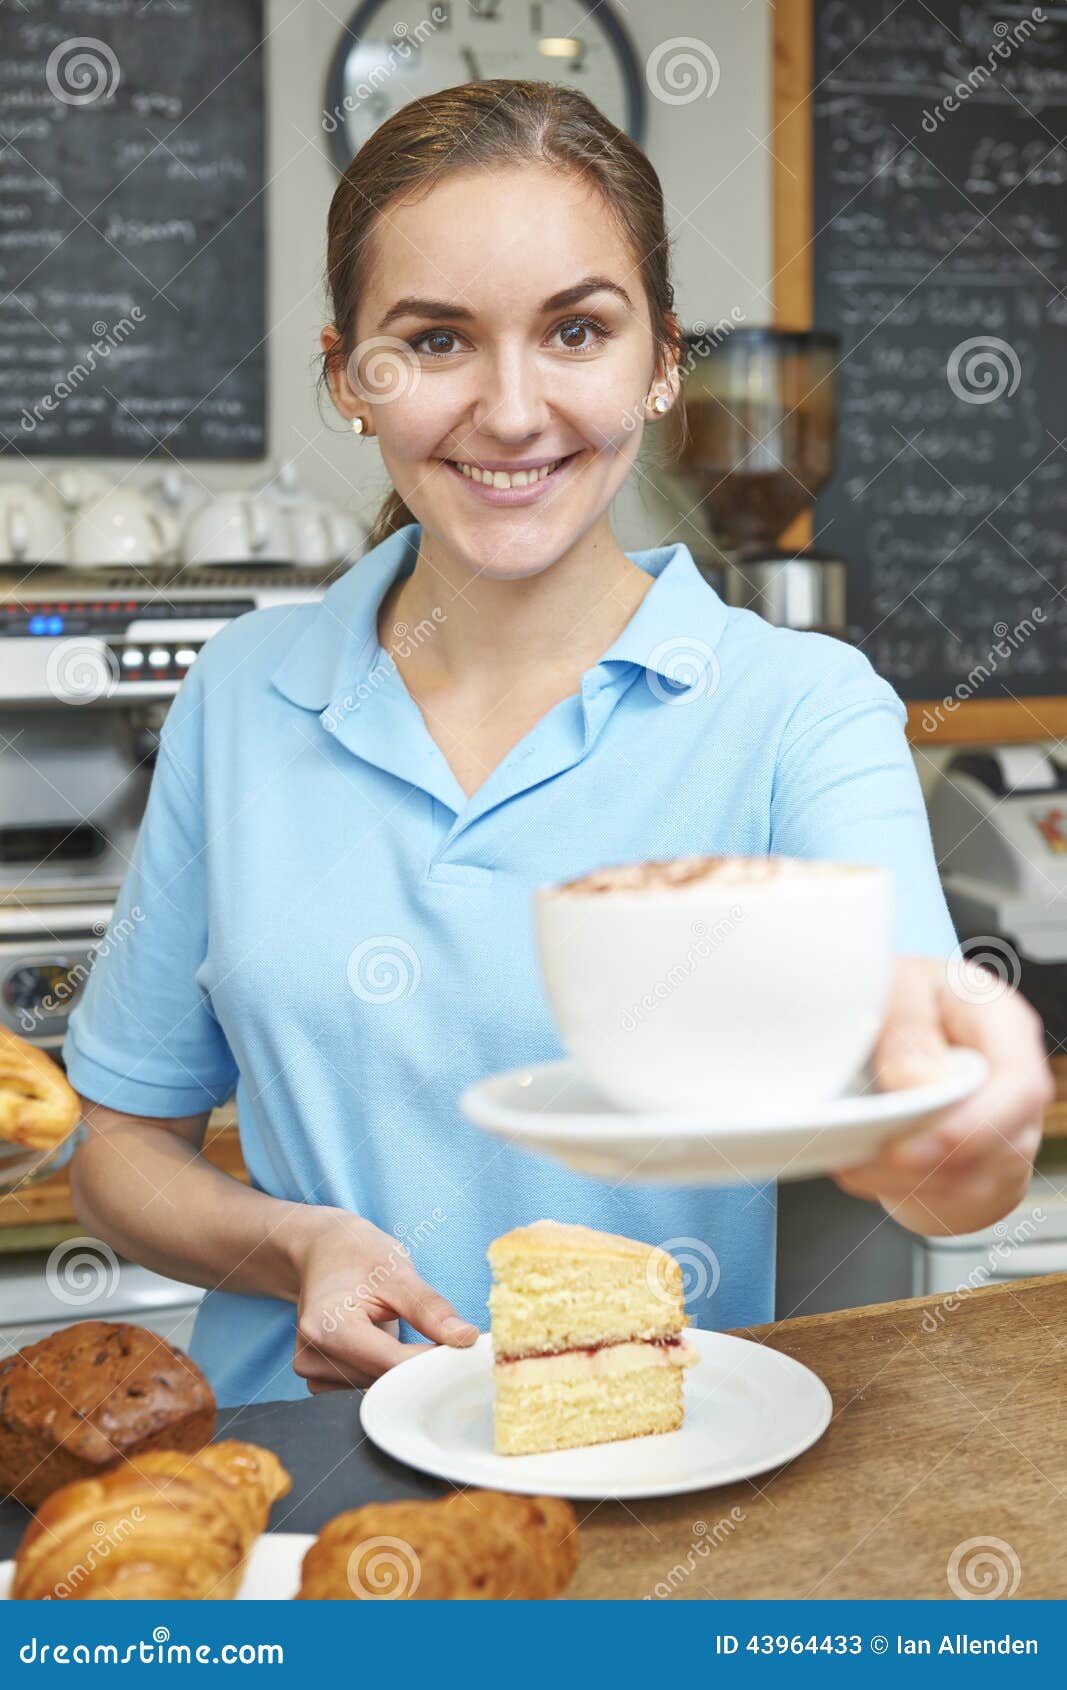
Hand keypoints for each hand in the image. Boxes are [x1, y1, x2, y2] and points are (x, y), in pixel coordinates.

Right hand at [287, 1209, 478, 1391]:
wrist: (324, 1251)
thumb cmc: (358, 1254)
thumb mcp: (399, 1271)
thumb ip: (431, 1310)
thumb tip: (466, 1339)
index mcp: (328, 1325)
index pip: (391, 1363)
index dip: (432, 1363)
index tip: (465, 1355)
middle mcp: (312, 1354)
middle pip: (383, 1380)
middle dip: (418, 1368)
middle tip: (446, 1344)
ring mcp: (311, 1369)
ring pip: (376, 1389)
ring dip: (400, 1371)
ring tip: (405, 1334)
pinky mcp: (317, 1378)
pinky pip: (364, 1388)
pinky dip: (383, 1372)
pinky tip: (384, 1346)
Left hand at [830, 954, 1052, 1236]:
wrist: (886, 1022)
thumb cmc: (896, 996)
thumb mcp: (893, 985)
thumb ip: (906, 1027)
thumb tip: (918, 1082)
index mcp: (998, 1020)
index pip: (1018, 1083)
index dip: (973, 1125)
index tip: (910, 1146)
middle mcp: (1011, 1078)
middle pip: (1001, 1143)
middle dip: (927, 1163)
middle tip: (861, 1161)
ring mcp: (1002, 1125)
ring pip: (975, 1180)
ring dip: (907, 1182)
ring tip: (850, 1165)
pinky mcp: (980, 1164)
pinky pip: (955, 1198)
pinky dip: (905, 1192)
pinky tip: (863, 1173)